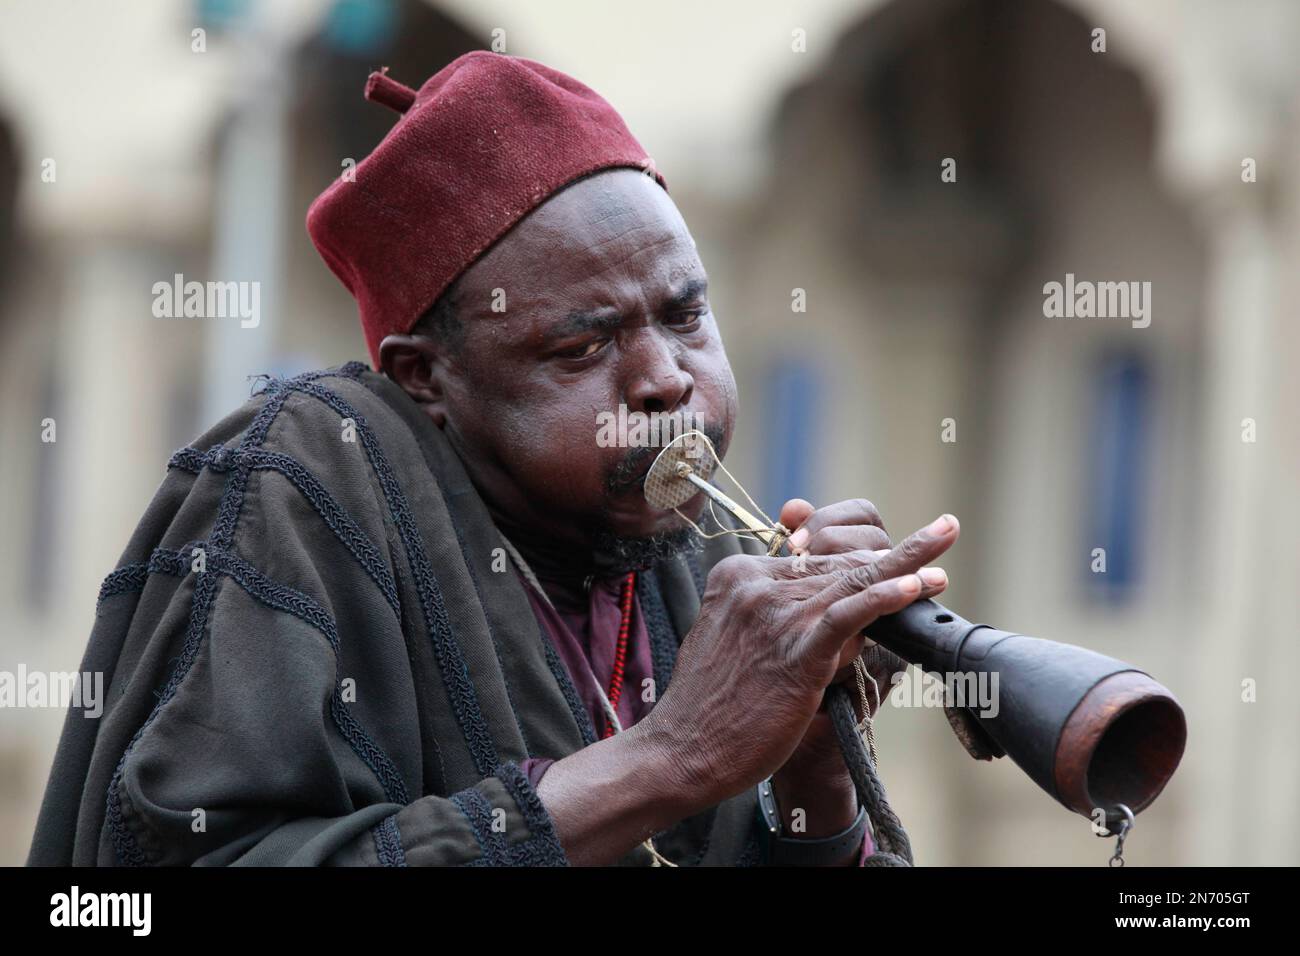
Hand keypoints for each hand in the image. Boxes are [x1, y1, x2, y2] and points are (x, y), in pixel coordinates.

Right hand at [635, 505, 959, 812]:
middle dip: (895, 553)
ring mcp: (774, 613)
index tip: (899, 556)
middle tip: (941, 534)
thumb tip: (846, 620)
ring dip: (908, 564)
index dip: (861, 560)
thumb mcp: (742, 643)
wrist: (684, 750)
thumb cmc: (715, 706)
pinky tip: (917, 586)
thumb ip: (782, 619)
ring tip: (944, 547)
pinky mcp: (794, 649)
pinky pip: (848, 614)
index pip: (813, 558)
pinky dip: (886, 597)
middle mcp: (755, 584)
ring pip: (852, 579)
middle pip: (838, 561)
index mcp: (739, 577)